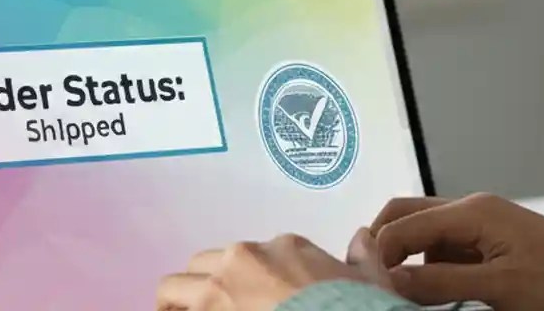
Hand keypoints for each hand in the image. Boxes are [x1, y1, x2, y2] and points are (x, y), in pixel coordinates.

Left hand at [156, 229, 393, 310]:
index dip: (250, 278)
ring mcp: (216, 290)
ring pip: (171, 288)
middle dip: (204, 284)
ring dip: (175, 303)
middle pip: (202, 265)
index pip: (250, 256)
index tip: (256, 296)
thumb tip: (363, 238)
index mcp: (282, 248)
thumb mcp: (371, 279)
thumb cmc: (352, 304)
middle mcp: (243, 259)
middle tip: (208, 307)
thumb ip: (362, 258)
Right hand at [372, 193, 543, 309]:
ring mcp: (480, 223)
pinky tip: (426, 292)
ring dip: (404, 258)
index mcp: (472, 212)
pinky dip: (427, 266)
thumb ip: (441, 283)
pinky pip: (444, 247)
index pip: (403, 224)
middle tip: (368, 280)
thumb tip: (390, 282)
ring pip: (423, 232)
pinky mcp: (489, 240)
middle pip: (406, 215)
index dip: (378, 254)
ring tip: (396, 293)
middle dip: (382, 244)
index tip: (365, 285)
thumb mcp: (499, 288)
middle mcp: (471, 209)